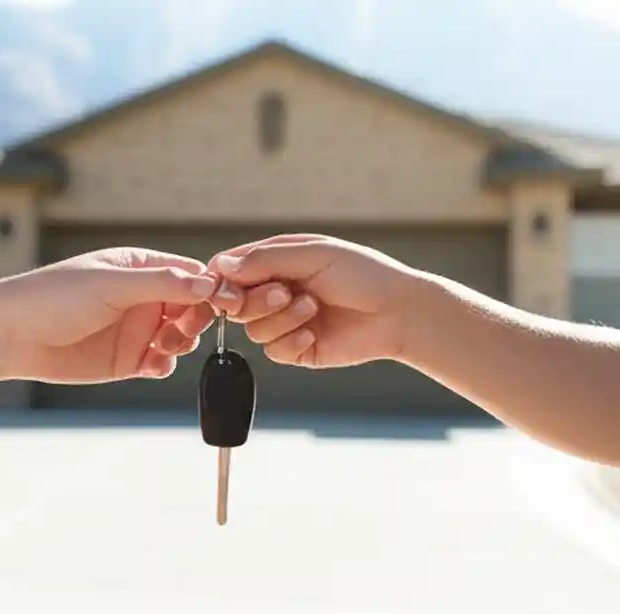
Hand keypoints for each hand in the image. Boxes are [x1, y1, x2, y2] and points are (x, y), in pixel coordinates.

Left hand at [0, 247, 216, 382]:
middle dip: (196, 320)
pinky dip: (165, 365)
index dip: (209, 289)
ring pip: (180, 337)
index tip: (221, 304)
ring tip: (163, 347)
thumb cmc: (53, 298)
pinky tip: (153, 365)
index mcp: (139, 267)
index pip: (189, 274)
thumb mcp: (111, 285)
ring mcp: (135, 329)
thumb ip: (161, 283)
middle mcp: (142, 297)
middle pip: (191, 307)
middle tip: (183, 330)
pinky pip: (160, 363)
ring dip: (182, 343)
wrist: (11, 336)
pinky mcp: (126, 360)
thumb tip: (208, 284)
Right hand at [208, 235, 423, 367]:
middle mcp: (278, 291)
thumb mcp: (313, 254)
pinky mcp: (299, 349)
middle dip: (257, 301)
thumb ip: (266, 259)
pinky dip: (291, 342)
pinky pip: (274, 352)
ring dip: (281, 319)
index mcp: (278, 262)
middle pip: (236, 304)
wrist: (398, 312)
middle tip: (286, 293)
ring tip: (313, 308)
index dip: (224, 282)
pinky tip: (314, 334)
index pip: (232, 270)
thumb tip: (221, 266)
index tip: (231, 288)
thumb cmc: (363, 274)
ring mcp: (288, 321)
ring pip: (254, 330)